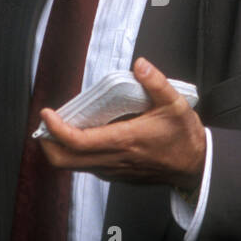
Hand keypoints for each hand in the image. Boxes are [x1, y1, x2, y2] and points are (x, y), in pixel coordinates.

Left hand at [39, 58, 206, 189]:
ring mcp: (114, 170)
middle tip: (45, 124)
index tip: (47, 113)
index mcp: (125, 140)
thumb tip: (140, 64)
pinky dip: (77, 155)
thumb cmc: (184, 136)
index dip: (56, 129)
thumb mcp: (176, 104)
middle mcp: (114, 159)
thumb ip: (157, 83)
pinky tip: (84, 137)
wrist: (195, 165)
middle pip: (65, 161)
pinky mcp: (117, 175)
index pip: (78, 141)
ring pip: (74, 166)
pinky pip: (88, 168)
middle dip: (48, 144)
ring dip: (61, 149)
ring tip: (60, 128)